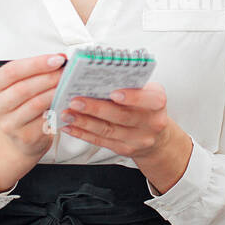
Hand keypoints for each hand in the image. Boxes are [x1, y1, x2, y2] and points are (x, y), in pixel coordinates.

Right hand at [0, 52, 66, 159]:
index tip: (56, 59)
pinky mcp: (24, 136)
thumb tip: (59, 58)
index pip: (12, 71)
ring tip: (67, 84)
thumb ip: (36, 70)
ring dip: (55, 92)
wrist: (19, 134)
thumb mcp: (20, 82)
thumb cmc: (20, 104)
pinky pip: (44, 119)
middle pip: (23, 88)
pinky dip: (57, 108)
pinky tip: (65, 101)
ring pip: (35, 104)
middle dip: (49, 77)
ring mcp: (8, 124)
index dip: (36, 64)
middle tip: (65, 72)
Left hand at [59, 81, 174, 159]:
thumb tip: (98, 74)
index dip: (131, 97)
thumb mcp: (147, 92)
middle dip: (95, 108)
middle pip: (121, 116)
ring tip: (67, 113)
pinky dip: (83, 133)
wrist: (157, 137)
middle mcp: (151, 123)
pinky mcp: (125, 149)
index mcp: (157, 103)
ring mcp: (138, 139)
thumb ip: (130, 84)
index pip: (148, 100)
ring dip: (84, 122)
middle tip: (76, 101)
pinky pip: (101, 141)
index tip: (112, 92)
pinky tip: (70, 126)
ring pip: (107, 130)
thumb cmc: (147, 107)